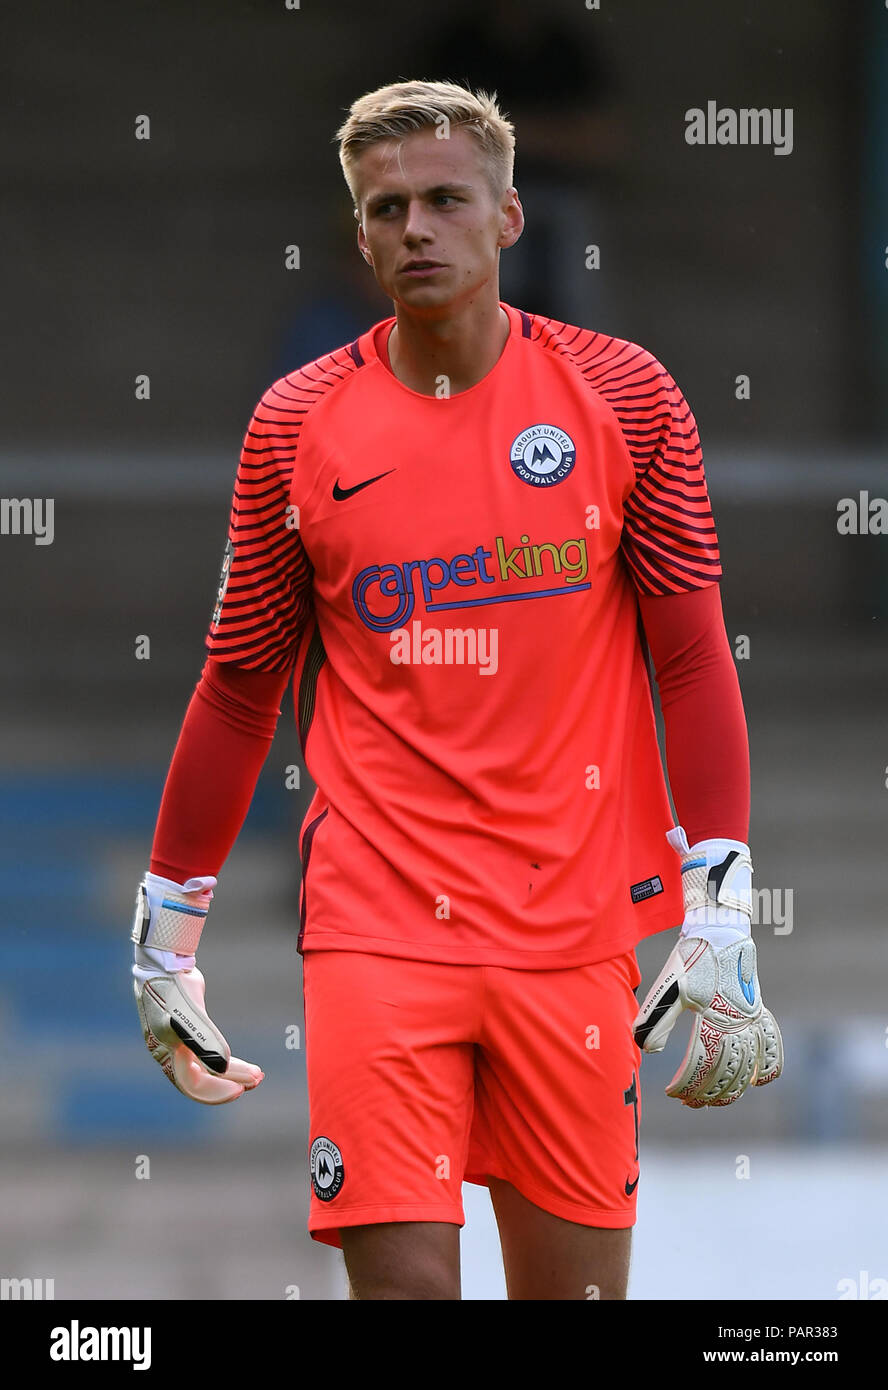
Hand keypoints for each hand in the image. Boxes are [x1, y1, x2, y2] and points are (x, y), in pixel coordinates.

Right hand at [132, 872, 263, 1104]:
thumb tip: (222, 1067)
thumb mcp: (190, 1014)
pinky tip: (237, 1060)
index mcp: (167, 1052)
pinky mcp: (186, 1031)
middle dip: (228, 1082)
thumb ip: (205, 1041)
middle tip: (257, 1080)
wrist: (163, 962)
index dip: (216, 1091)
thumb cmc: (172, 988)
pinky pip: (205, 1054)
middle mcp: (170, 1052)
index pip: (192, 1084)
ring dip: (230, 1072)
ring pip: (204, 1068)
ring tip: (256, 1073)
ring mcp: (177, 1042)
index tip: (241, 1088)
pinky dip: (223, 1058)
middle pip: (200, 1080)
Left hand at [632, 933, 782, 1106]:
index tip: (673, 1094)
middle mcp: (738, 1024)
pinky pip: (772, 1045)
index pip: (702, 1066)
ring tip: (716, 1099)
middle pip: (727, 1071)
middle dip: (707, 1092)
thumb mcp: (670, 988)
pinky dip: (769, 1066)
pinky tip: (757, 1081)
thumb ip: (658, 1020)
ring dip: (733, 1087)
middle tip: (689, 1101)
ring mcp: (752, 1019)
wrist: (719, 931)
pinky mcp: (758, 1011)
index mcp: (714, 1020)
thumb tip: (645, 1050)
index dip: (687, 1085)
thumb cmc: (691, 958)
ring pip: (749, 1065)